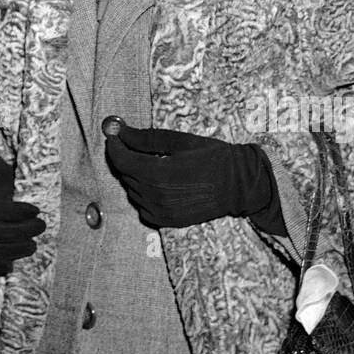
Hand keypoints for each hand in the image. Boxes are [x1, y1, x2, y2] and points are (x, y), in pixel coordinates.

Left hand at [102, 119, 278, 229]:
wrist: (239, 186)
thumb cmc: (213, 158)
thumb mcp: (181, 141)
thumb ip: (147, 138)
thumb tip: (120, 131)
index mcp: (158, 174)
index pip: (121, 160)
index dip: (114, 146)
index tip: (116, 135)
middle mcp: (156, 197)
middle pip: (125, 175)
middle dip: (126, 157)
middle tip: (135, 144)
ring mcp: (161, 212)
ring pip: (133, 190)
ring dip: (135, 175)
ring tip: (153, 163)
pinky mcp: (167, 221)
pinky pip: (142, 206)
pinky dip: (144, 193)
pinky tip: (159, 183)